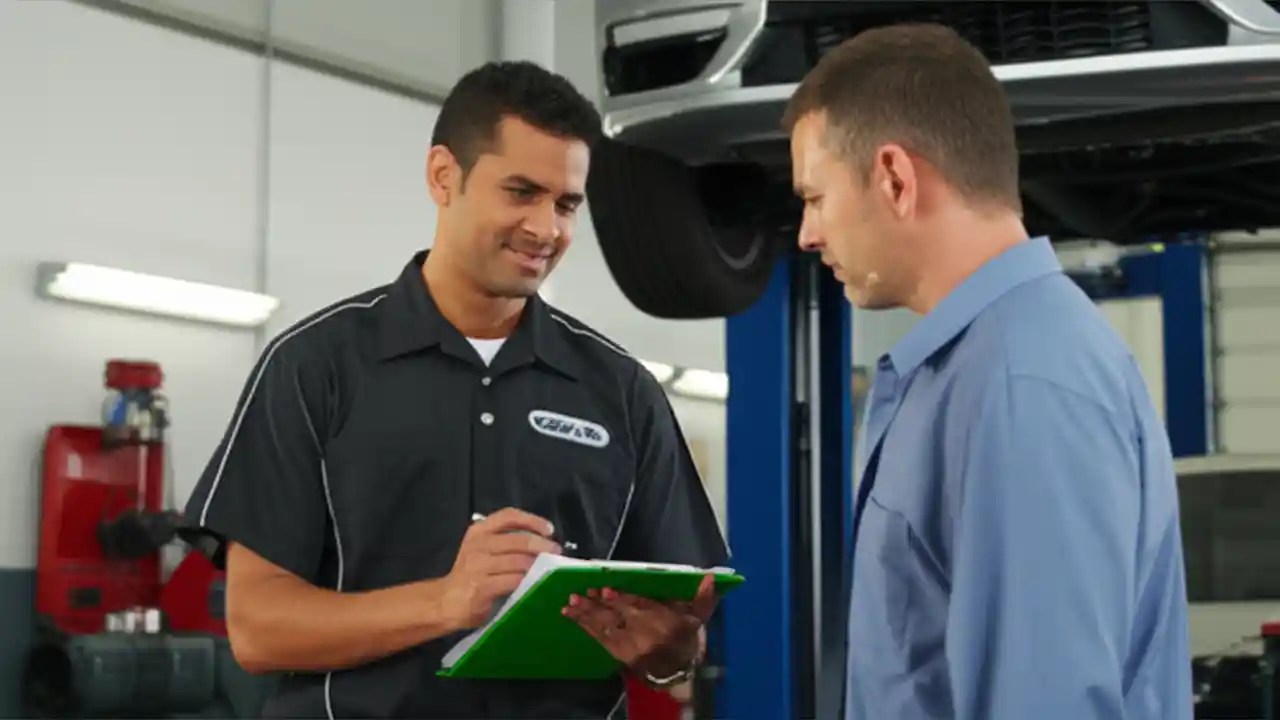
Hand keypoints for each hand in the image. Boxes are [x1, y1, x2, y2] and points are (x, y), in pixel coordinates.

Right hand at [440, 508, 559, 630]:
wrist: (446, 602)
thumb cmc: (471, 575)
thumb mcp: (483, 550)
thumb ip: (506, 543)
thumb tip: (543, 542)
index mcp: (479, 531)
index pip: (508, 516)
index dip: (532, 520)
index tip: (549, 530)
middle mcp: (477, 545)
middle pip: (517, 539)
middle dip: (542, 545)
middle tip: (556, 552)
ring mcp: (478, 566)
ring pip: (518, 561)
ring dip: (538, 565)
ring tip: (550, 569)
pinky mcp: (482, 587)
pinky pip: (513, 581)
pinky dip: (529, 581)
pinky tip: (537, 584)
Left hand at [562, 574, 717, 679]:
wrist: (675, 670)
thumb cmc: (683, 636)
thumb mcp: (697, 618)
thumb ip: (703, 598)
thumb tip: (710, 577)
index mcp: (664, 622)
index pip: (641, 609)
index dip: (623, 600)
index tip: (607, 590)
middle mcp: (644, 635)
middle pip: (619, 618)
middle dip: (598, 606)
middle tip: (580, 593)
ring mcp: (628, 645)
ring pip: (605, 627)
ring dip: (586, 615)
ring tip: (571, 603)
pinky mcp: (616, 652)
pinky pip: (598, 638)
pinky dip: (583, 625)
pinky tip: (570, 614)